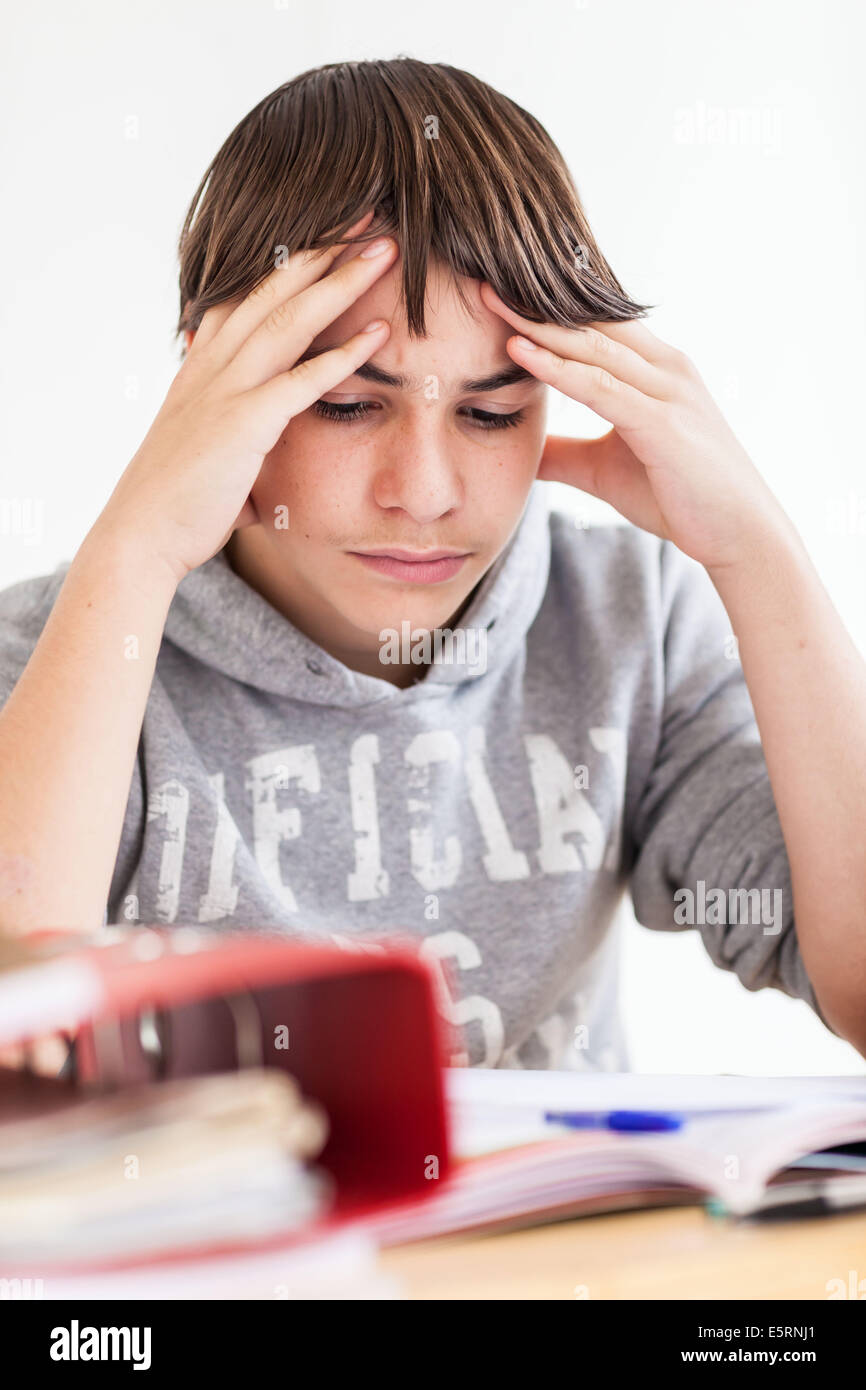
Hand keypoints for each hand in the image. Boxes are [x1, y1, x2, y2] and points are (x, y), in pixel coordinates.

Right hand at [97, 212, 395, 585]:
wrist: (141, 534)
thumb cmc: (178, 500)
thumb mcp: (206, 444)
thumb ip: (234, 421)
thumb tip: (257, 427)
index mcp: (203, 364)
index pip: (249, 293)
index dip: (292, 259)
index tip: (332, 232)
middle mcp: (213, 364)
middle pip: (274, 289)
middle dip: (324, 249)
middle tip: (370, 218)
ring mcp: (225, 389)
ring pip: (291, 319)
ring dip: (341, 282)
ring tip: (386, 252)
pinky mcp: (243, 423)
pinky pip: (302, 380)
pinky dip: (344, 355)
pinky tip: (381, 334)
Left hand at [479, 284, 787, 571]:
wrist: (739, 534)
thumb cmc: (680, 498)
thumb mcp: (605, 470)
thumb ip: (565, 453)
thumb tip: (522, 450)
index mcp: (655, 370)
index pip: (593, 326)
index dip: (544, 310)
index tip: (494, 296)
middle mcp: (665, 367)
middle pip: (589, 323)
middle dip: (533, 302)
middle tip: (479, 280)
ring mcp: (667, 390)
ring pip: (591, 346)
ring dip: (536, 324)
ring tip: (489, 303)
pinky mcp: (662, 420)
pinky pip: (599, 386)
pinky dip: (557, 368)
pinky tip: (519, 353)